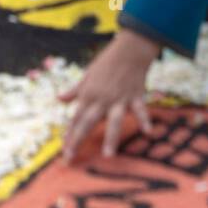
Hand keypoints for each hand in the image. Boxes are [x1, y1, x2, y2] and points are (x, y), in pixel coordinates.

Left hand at [60, 30, 159, 163]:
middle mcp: (102, 99)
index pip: (76, 117)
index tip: (64, 151)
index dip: (70, 134)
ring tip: (107, 156)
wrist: (128, 50)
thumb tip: (59, 99)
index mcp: (89, 94)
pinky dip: (144, 120)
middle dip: (78, 139)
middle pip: (88, 122)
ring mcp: (119, 99)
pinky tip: (147, 132)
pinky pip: (140, 110)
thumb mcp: (87, 76)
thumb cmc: (106, 63)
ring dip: (110, 137)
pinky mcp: (135, 97)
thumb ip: (74, 90)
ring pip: (113, 120)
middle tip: (70, 157)